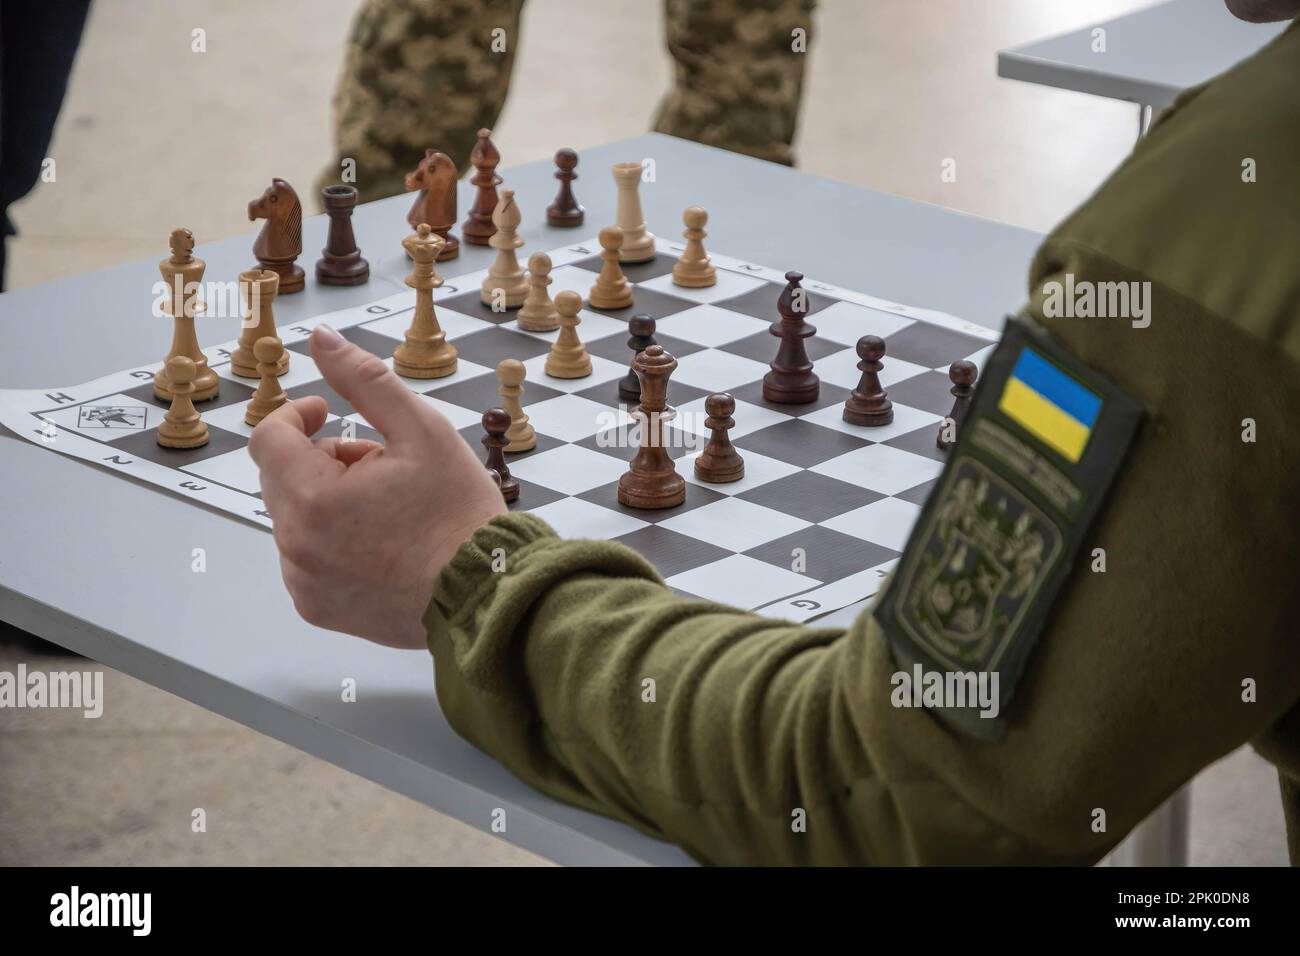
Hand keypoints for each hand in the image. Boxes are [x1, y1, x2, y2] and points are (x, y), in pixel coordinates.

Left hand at [248, 324, 505, 647]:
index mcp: (313, 499)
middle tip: (381, 465)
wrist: (486, 594)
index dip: (297, 415)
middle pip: (282, 477)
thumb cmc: (460, 516)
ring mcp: (304, 582)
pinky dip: (333, 541)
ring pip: (296, 517)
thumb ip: (365, 380)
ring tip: (388, 507)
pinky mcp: (318, 607)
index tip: (327, 412)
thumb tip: (322, 340)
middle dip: (323, 460)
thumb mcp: (421, 430)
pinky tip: (382, 542)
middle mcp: (296, 546)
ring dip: (327, 500)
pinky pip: (307, 558)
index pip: (268, 439)